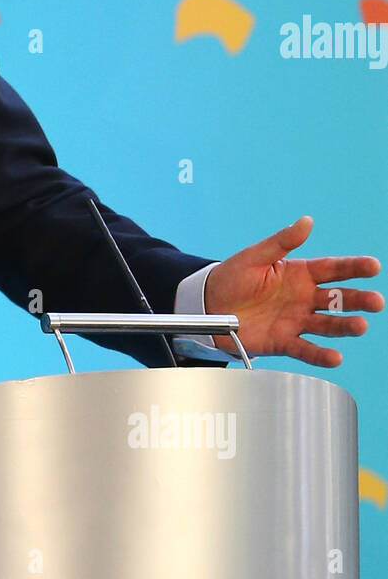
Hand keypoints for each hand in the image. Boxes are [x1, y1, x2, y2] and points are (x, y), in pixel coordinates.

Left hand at [204, 215, 381, 367]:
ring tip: (360, 326)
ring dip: (345, 326)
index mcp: (300, 274)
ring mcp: (296, 321)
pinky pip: (305, 349)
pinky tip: (335, 357)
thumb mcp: (255, 256)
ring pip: (327, 325)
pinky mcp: (283, 341)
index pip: (333, 269)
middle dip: (358, 300)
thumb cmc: (232, 277)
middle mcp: (303, 298)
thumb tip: (307, 221)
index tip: (373, 266)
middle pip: (337, 299)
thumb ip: (281, 242)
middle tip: (375, 301)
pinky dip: (320, 355)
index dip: (354, 267)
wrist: (207, 305)